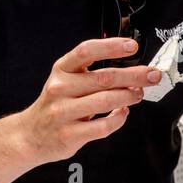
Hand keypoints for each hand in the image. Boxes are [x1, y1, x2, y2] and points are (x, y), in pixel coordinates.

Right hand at [17, 38, 160, 163]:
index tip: (133, 46)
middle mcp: (60, 88)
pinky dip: (118, 119)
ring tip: (138, 94)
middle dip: (134, 75)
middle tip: (152, 75)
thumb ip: (92, 73)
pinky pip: (103, 126)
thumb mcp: (66, 80)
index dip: (111, 46)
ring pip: (105, 101)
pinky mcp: (69, 134)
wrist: (30, 135)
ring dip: (128, 96)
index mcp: (61, 70)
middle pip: (104, 77)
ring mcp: (63, 112)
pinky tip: (123, 113)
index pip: (87, 51)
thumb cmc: (56, 104)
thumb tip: (131, 69)